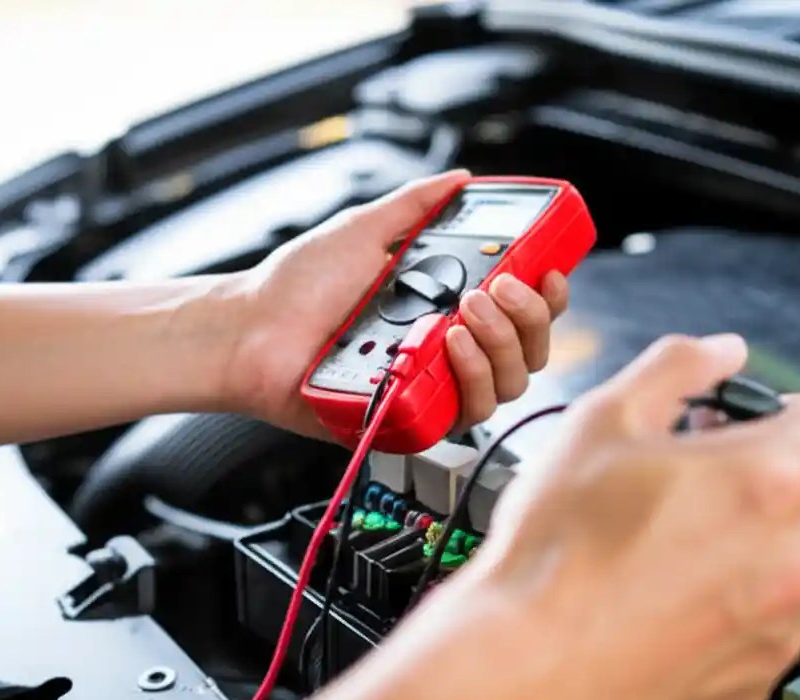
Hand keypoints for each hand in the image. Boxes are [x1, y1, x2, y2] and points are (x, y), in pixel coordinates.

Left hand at [207, 170, 568, 439]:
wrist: (251, 330)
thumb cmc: (296, 287)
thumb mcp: (362, 230)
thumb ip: (415, 206)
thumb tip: (459, 179)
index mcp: (446, 308)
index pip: (520, 311)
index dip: (546, 296)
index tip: (549, 271)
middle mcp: (448, 352)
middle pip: (529, 352)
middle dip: (527, 318)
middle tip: (495, 289)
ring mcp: (433, 388)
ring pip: (507, 387)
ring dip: (501, 346)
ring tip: (464, 314)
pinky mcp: (413, 421)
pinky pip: (465, 416)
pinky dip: (468, 379)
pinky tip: (447, 345)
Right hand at [295, 334, 799, 699]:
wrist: (528, 667)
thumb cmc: (557, 555)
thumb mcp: (602, 420)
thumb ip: (676, 367)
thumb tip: (719, 353)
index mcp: (769, 481)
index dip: (791, 412)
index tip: (751, 423)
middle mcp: (793, 557)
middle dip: (772, 474)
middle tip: (698, 478)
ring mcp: (781, 625)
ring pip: (793, 558)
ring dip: (752, 540)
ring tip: (667, 543)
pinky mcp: (758, 676)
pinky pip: (768, 619)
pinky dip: (733, 601)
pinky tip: (665, 594)